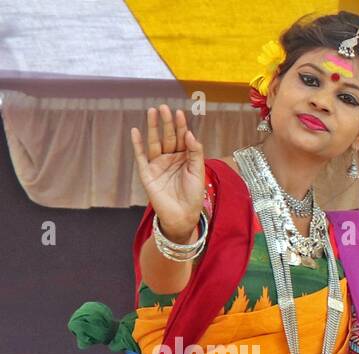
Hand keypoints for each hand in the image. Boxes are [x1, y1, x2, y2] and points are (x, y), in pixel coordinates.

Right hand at [130, 104, 205, 241]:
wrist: (183, 215)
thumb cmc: (193, 195)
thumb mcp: (198, 172)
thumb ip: (195, 152)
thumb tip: (189, 133)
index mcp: (184, 158)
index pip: (182, 138)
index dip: (180, 125)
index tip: (179, 113)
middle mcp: (170, 158)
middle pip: (168, 137)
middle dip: (166, 122)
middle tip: (164, 108)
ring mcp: (158, 164)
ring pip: (155, 142)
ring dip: (153, 128)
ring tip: (152, 112)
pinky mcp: (147, 173)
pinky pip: (141, 156)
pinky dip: (137, 144)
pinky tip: (136, 131)